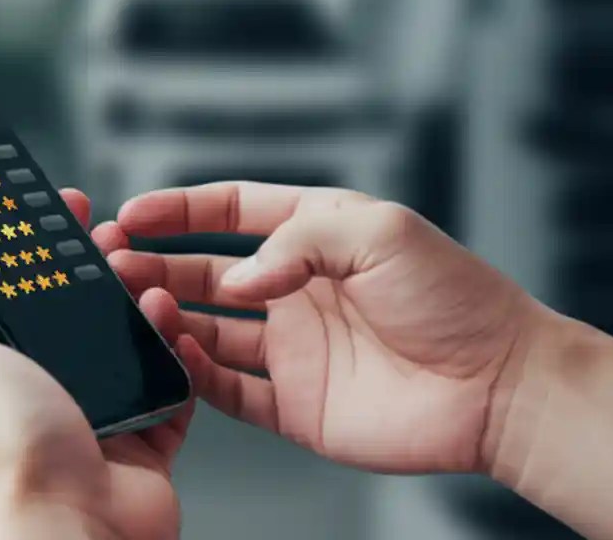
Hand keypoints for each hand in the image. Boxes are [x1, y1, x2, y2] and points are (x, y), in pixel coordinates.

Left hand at [0, 190, 195, 539]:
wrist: (74, 528)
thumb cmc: (12, 455)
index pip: (16, 296)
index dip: (34, 251)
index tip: (55, 213)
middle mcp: (46, 394)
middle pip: (77, 315)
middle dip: (98, 270)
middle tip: (115, 238)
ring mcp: (98, 417)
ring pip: (128, 345)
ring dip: (141, 307)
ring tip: (149, 279)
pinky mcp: (146, 441)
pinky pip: (171, 389)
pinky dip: (178, 358)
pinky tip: (176, 327)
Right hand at [91, 182, 550, 474]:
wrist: (498, 386)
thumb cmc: (454, 298)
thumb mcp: (377, 233)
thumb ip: (296, 244)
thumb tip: (235, 280)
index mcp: (315, 235)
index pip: (230, 213)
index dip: (179, 211)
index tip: (133, 213)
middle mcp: (295, 289)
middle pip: (204, 272)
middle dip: (155, 264)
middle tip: (114, 264)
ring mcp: (291, 348)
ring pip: (205, 329)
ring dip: (165, 315)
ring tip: (134, 305)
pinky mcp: (293, 402)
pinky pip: (225, 389)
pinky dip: (191, 374)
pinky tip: (171, 355)